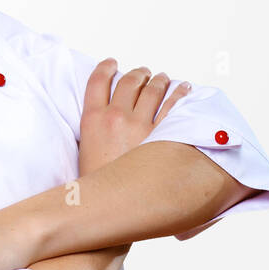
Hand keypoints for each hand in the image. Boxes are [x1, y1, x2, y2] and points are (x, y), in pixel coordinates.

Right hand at [79, 61, 190, 177]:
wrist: (111, 206)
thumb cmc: (97, 183)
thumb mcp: (84, 150)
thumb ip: (95, 129)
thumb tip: (107, 117)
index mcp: (93, 119)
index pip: (98, 80)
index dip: (105, 67)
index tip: (111, 64)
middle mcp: (116, 116)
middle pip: (128, 81)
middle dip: (137, 74)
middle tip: (143, 73)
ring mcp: (140, 125)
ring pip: (153, 89)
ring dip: (159, 80)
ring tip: (163, 78)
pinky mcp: (163, 136)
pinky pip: (174, 105)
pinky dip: (180, 93)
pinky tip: (184, 89)